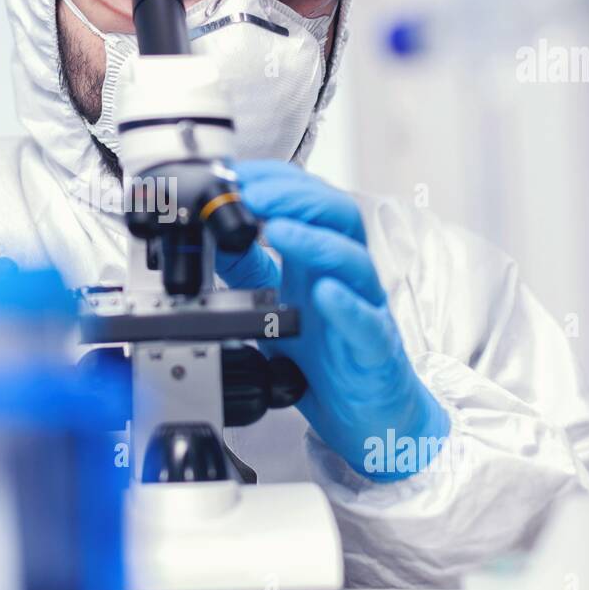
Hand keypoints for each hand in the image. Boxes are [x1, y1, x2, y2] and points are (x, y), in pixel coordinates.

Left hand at [216, 160, 448, 479]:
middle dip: (295, 198)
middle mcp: (347, 276)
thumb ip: (248, 270)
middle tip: (253, 194)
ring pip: (353, 261)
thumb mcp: (273, 304)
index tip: (239, 174)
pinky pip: (366, 321)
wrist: (369, 415)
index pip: (310, 202)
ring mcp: (366, 309)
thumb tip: (213, 235)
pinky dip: (345, 304)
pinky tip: (324, 294)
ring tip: (277, 229)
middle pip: (338, 217)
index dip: (278, 182)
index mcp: (322, 260)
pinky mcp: (375, 348)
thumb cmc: (329, 357)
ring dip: (314, 240)